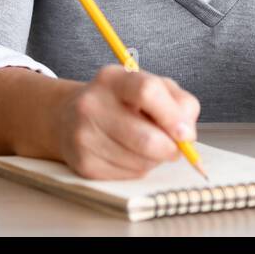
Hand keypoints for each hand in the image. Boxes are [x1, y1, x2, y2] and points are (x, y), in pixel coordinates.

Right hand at [53, 65, 200, 178]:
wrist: (68, 117)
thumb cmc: (119, 101)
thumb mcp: (149, 86)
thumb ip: (178, 102)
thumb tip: (187, 134)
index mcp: (112, 79)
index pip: (147, 92)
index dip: (173, 117)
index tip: (186, 134)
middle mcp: (92, 105)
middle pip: (145, 138)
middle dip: (169, 149)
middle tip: (174, 147)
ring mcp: (84, 136)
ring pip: (140, 162)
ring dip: (155, 159)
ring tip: (146, 146)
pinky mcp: (83, 164)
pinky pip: (128, 175)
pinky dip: (138, 168)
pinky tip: (128, 154)